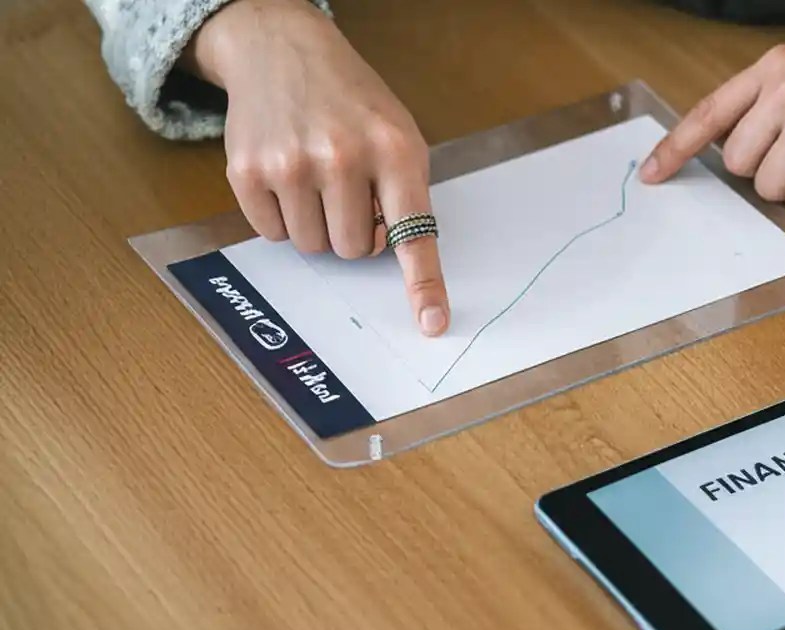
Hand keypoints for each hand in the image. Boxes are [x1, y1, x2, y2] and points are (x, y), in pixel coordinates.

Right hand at [187, 0, 448, 334]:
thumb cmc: (350, 101)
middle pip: (355, 250)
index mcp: (395, 149)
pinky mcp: (248, 171)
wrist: (282, 48)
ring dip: (316, 224)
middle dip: (353, 230)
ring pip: (313, 247)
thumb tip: (389, 254)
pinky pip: (273, 233)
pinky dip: (282, 215)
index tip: (432, 323)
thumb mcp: (397, 134)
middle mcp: (343, 157)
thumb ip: (403, 194)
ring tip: (315, 176)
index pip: (414, 233)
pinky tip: (285, 174)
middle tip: (346, 189)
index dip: (424, 284)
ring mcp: (292, 164)